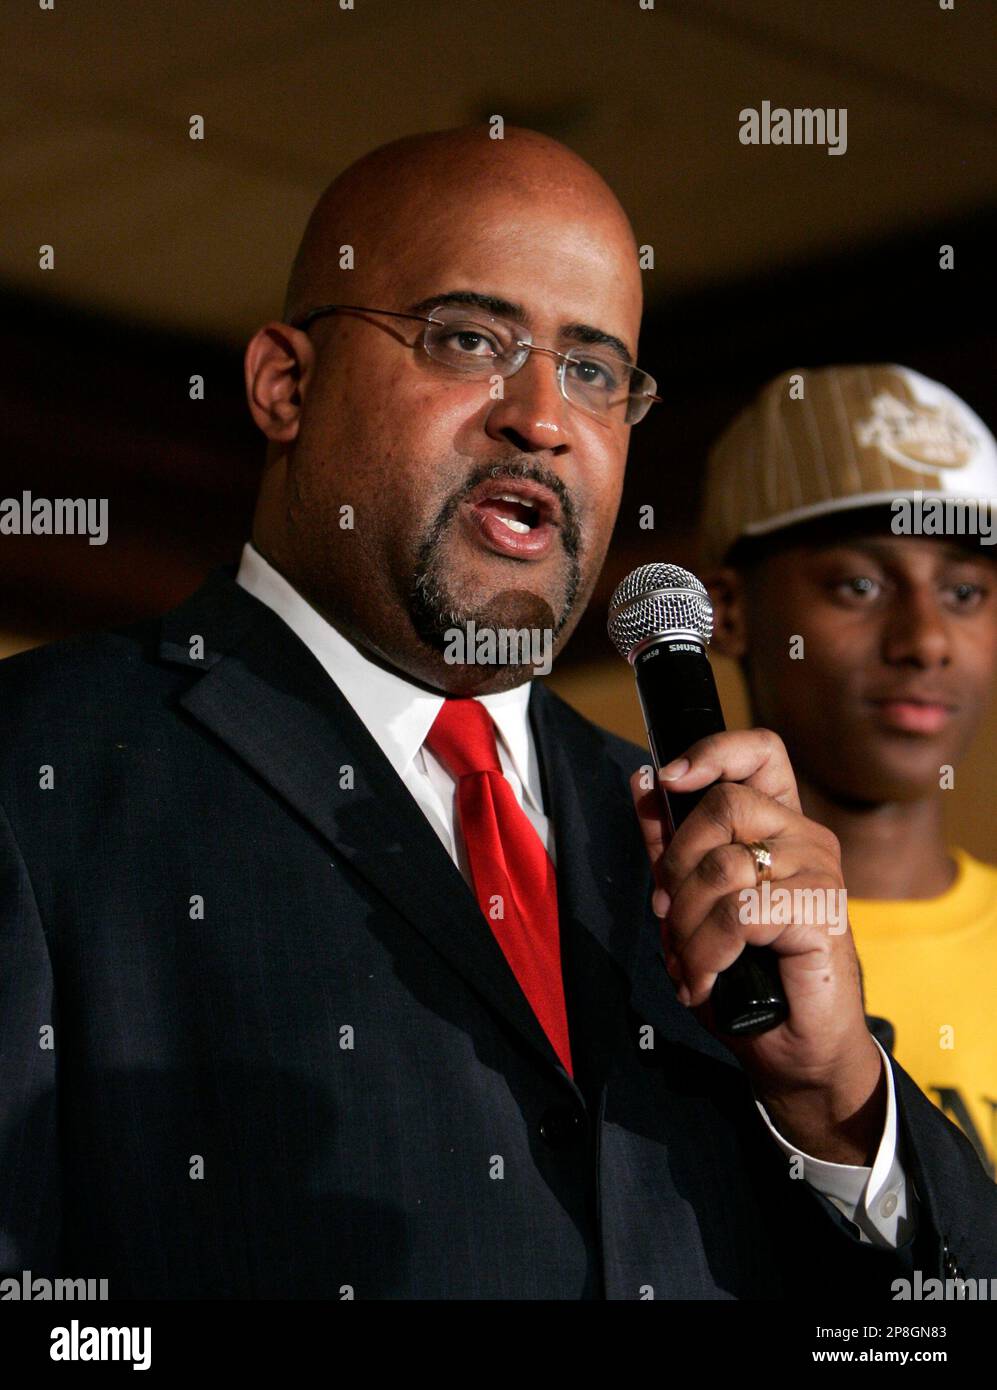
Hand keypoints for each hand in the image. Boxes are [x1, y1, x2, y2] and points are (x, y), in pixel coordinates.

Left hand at [630, 728, 884, 1163]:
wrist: (792, 1051)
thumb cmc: (746, 977)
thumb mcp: (692, 904)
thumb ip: (670, 844)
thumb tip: (643, 782)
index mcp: (779, 825)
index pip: (760, 752)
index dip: (714, 750)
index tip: (669, 776)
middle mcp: (805, 838)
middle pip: (723, 806)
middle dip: (677, 867)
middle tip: (671, 918)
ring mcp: (819, 872)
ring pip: (724, 865)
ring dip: (688, 924)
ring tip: (691, 961)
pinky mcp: (822, 913)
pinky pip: (740, 912)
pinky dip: (709, 951)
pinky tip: (709, 978)